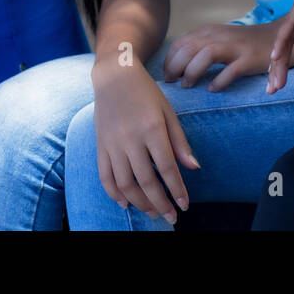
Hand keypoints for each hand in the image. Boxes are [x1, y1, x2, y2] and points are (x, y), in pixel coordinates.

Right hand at [91, 60, 200, 222]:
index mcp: (152, 128)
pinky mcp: (100, 145)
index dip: (177, 190)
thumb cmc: (146, 93)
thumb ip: (180, 141)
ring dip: (139, 202)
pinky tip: (126, 203)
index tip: (184, 205)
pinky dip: (114, 193)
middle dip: (160, 203)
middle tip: (171, 217)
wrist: (114, 76)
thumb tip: (194, 168)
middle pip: (145, 181)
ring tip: (153, 212)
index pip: (166, 168)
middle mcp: (130, 138)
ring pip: (124, 183)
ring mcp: (112, 143)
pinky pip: (105, 176)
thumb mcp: (168, 112)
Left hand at [162, 22, 276, 91]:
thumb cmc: (240, 44)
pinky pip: (231, 70)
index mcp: (208, 31)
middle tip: (173, 83)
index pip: (180, 43)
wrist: (274, 38)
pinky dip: (219, 81)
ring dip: (193, 72)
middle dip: (176, 67)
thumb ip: (197, 48)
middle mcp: (219, 36)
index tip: (167, 77)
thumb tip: (174, 67)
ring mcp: (235, 47)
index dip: (169, 61)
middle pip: (189, 48)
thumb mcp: (216, 39)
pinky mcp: (249, 59)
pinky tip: (212, 90)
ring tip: (188, 86)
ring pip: (207, 55)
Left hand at [266, 0, 293, 94]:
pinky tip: (275, 57)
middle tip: (273, 90)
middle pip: (284, 42)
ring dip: (278, 61)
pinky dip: (282, 42)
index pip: (293, 39)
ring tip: (273, 83)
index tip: (281, 80)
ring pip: (284, 37)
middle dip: (278, 67)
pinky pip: (291, 26)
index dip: (286, 59)